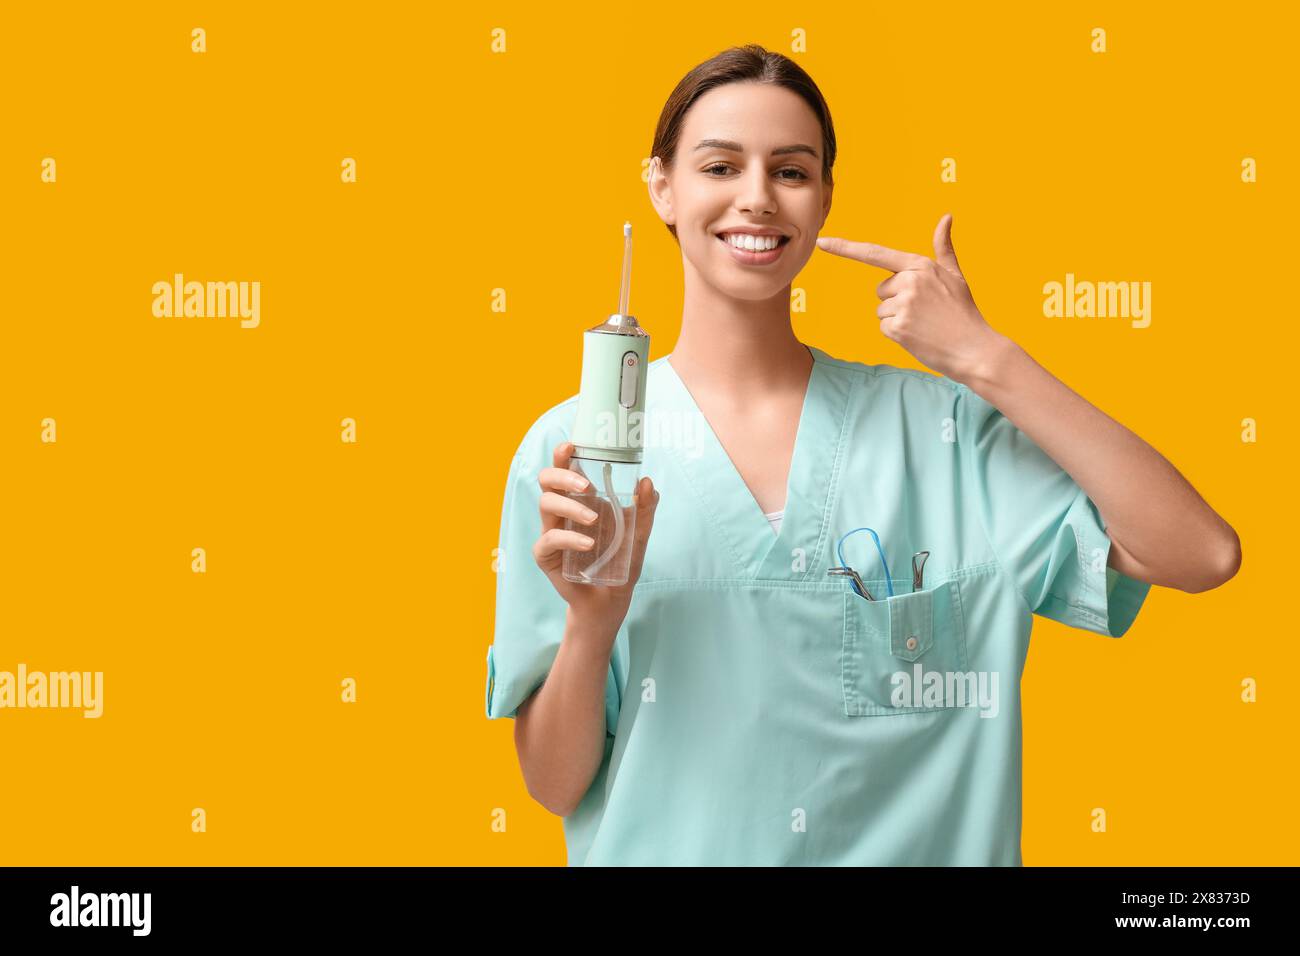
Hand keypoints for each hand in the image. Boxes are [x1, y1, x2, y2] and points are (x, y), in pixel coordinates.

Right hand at [532, 441, 658, 641]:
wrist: (610, 600)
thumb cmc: (621, 562)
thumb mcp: (639, 535)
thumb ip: (645, 510)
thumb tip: (647, 482)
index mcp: (580, 499)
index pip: (566, 469)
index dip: (563, 455)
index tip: (571, 445)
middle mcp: (562, 511)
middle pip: (547, 480)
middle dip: (562, 476)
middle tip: (586, 486)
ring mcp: (552, 532)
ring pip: (545, 504)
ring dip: (570, 507)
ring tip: (594, 520)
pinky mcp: (546, 555)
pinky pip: (549, 539)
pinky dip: (568, 538)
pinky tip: (587, 543)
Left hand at [815, 213, 1007, 384]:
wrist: (974, 348)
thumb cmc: (964, 311)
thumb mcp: (955, 275)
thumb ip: (944, 248)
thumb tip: (947, 217)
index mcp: (920, 265)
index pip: (875, 254)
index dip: (845, 248)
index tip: (822, 242)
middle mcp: (909, 281)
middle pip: (881, 289)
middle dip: (897, 300)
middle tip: (925, 311)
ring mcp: (903, 305)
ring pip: (882, 310)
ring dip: (897, 319)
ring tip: (924, 324)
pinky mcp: (898, 328)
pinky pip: (884, 327)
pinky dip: (897, 334)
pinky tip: (919, 336)